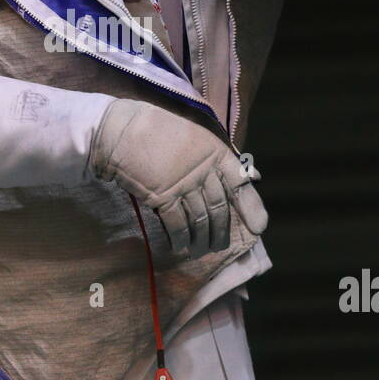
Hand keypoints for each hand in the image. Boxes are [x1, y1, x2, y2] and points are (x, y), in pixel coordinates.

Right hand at [90, 99, 267, 259]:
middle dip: (221, 231)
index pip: (240, 182)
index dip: (251, 206)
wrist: (119, 130)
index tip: (259, 227)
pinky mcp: (161, 196)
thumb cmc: (155, 128)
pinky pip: (177, 224)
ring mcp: (183, 184)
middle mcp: (203, 169)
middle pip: (219, 207)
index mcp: (214, 151)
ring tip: (200, 251)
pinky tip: (179, 246)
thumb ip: (221, 157)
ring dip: (201, 240)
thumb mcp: (195, 133)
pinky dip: (180, 238)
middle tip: (220, 247)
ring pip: (200, 220)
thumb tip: (254, 175)